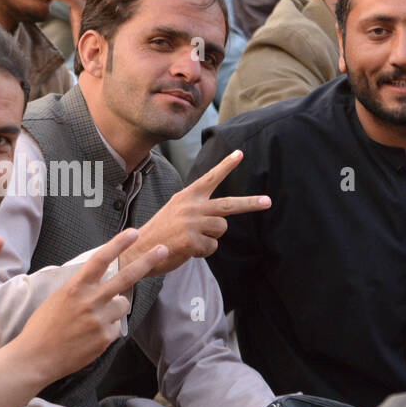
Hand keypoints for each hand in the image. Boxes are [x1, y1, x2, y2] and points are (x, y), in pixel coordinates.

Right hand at [10, 228, 168, 383]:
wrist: (35, 357)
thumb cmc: (42, 327)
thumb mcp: (58, 298)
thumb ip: (81, 288)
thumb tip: (101, 283)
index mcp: (75, 287)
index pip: (100, 259)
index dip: (118, 244)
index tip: (133, 233)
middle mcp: (90, 301)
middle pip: (126, 277)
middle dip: (147, 261)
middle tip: (163, 249)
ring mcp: (99, 320)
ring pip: (122, 304)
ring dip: (115, 308)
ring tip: (92, 319)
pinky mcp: (105, 338)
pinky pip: (116, 327)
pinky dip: (106, 329)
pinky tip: (89, 336)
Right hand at [119, 149, 270, 277]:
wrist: (138, 249)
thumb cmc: (160, 233)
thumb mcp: (175, 211)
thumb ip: (196, 209)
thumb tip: (221, 218)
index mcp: (186, 196)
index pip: (210, 178)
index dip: (226, 166)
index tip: (240, 154)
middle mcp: (191, 206)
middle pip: (228, 205)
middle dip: (250, 203)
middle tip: (267, 201)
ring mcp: (192, 223)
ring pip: (220, 229)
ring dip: (211, 238)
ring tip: (192, 239)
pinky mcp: (191, 240)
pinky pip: (212, 248)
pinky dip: (202, 252)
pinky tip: (187, 250)